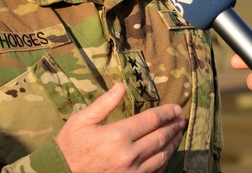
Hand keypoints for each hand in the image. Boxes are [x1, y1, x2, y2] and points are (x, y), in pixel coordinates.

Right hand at [56, 82, 185, 172]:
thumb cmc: (69, 147)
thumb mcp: (81, 120)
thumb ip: (104, 104)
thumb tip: (121, 86)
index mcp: (118, 135)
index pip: (151, 120)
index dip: (166, 113)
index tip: (177, 108)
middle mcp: (129, 155)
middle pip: (160, 138)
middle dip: (173, 127)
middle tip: (182, 119)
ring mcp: (132, 172)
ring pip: (161, 156)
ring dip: (172, 144)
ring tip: (178, 134)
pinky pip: (154, 172)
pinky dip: (163, 162)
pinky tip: (165, 155)